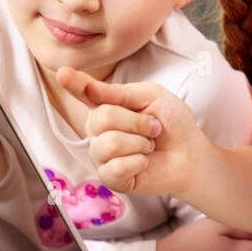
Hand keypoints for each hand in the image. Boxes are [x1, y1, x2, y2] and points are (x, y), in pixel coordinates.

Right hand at [56, 66, 204, 197]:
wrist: (190, 154)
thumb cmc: (171, 124)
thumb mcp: (151, 97)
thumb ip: (120, 93)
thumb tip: (90, 89)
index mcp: (106, 106)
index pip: (84, 93)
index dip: (73, 83)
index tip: (62, 72)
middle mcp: (98, 131)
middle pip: (101, 118)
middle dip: (136, 122)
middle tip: (153, 128)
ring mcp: (101, 155)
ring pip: (109, 144)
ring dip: (139, 143)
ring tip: (149, 146)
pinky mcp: (110, 178)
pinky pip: (116, 167)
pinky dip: (138, 162)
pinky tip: (144, 163)